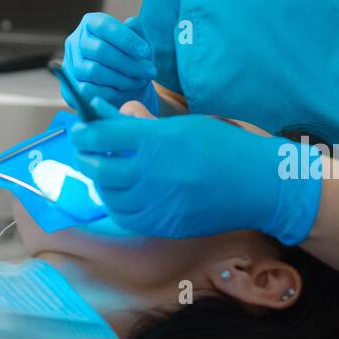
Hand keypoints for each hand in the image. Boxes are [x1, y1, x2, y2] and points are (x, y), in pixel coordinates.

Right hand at [61, 13, 159, 113]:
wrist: (125, 85)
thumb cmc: (132, 58)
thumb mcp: (139, 42)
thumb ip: (137, 31)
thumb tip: (131, 23)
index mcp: (91, 23)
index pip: (104, 26)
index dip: (125, 38)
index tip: (144, 51)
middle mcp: (76, 40)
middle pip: (100, 50)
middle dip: (128, 63)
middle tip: (149, 71)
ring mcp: (70, 63)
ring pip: (94, 71)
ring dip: (121, 79)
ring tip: (139, 81)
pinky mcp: (70, 86)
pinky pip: (88, 90)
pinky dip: (109, 92)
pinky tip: (123, 91)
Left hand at [68, 114, 321, 243]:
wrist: (257, 184)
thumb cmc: (223, 146)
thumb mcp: (182, 124)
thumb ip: (144, 123)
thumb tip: (111, 114)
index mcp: (155, 141)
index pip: (101, 135)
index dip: (85, 132)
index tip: (81, 130)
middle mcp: (151, 173)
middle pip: (98, 167)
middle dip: (86, 157)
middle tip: (86, 150)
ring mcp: (156, 202)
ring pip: (108, 194)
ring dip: (100, 181)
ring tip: (104, 171)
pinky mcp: (163, 224)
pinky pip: (126, 217)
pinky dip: (116, 205)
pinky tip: (121, 195)